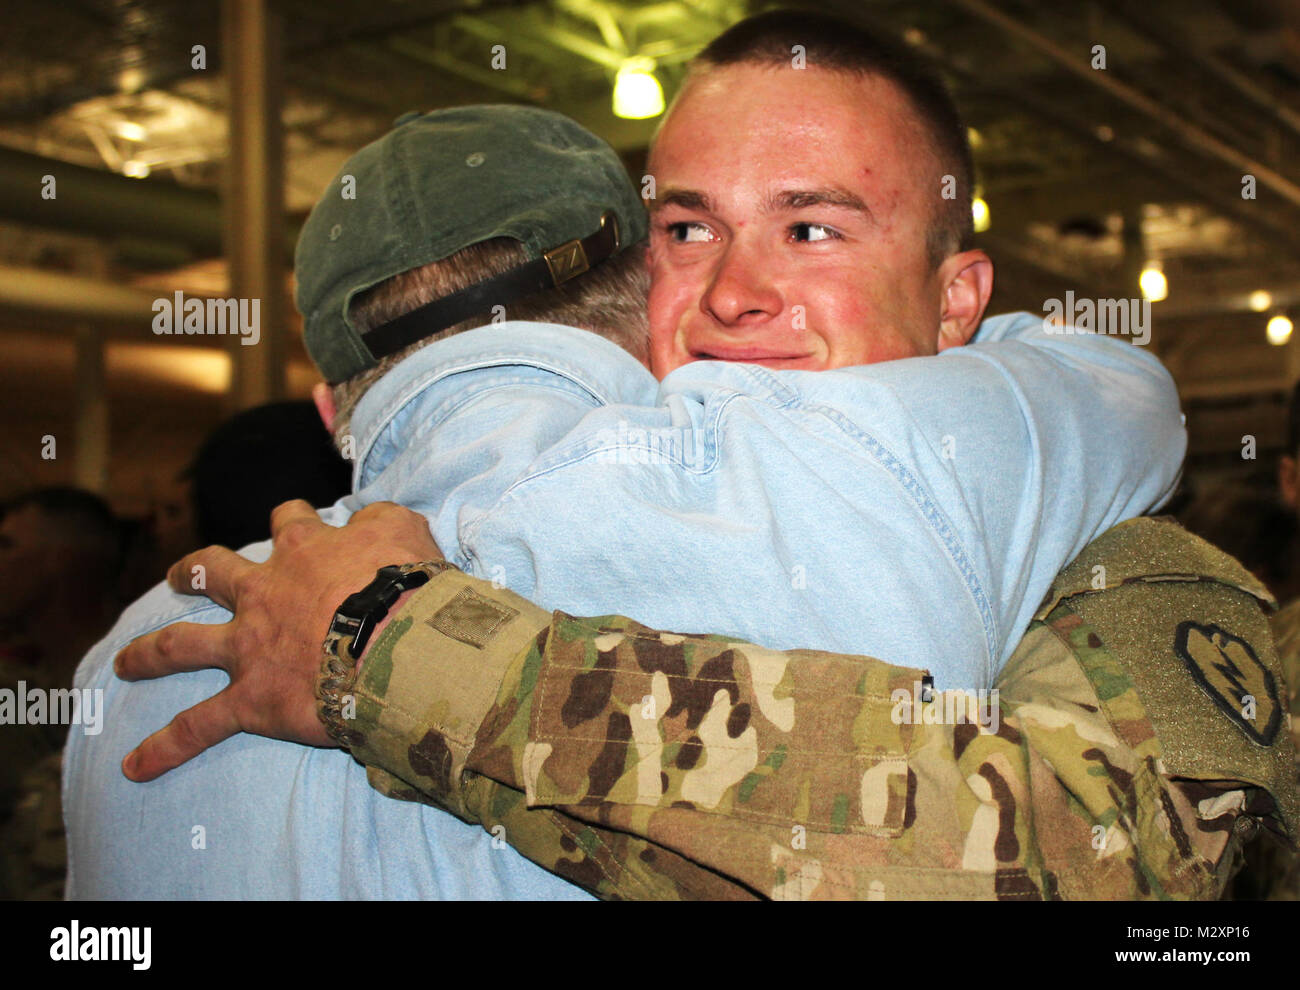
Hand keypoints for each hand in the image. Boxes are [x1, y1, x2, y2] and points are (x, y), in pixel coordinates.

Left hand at [115, 499, 442, 780]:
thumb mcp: (404, 531)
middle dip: (193, 573)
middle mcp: (264, 593)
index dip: (294, 521)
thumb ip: (381, 522)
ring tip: (126, 663)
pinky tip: (133, 767)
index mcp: (305, 550)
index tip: (299, 524)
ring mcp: (249, 647)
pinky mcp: (251, 699)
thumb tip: (368, 522)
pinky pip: (198, 726)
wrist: (398, 644)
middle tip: (180, 577)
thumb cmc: (408, 587)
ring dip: (149, 654)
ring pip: (182, 645)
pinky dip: (164, 747)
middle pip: (213, 571)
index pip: (290, 522)